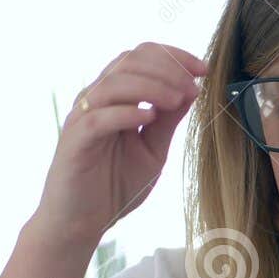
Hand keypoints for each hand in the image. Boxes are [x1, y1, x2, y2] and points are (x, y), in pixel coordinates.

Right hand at [37, 42, 205, 246]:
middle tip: (193, 86)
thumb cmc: (114, 184)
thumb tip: (192, 89)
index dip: (173, 56)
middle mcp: (95, 100)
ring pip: (113, 84)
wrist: (81, 221)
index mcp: (114, 97)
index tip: (203, 69)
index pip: (140, 57)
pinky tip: (149, 118)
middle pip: (128, 62)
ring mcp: (82, 118)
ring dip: (150, 86)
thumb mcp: (153, 148)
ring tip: (177, 100)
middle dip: (167, 69)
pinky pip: (98, 118)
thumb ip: (168, 120)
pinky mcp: (75, 141)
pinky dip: (125, 113)